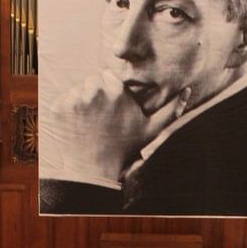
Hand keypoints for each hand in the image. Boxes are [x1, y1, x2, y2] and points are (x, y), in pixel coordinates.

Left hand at [40, 72, 191, 185]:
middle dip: (96, 95)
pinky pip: (63, 100)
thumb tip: (188, 90)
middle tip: (101, 118)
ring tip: (90, 123)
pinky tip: (77, 127)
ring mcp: (73, 99)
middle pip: (92, 81)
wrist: (94, 170)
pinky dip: (68, 111)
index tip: (113, 111)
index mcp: (116, 90)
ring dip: (82, 101)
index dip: (111, 93)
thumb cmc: (124, 149)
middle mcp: (94, 90)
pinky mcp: (58, 108)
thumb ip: (172, 110)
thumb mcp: (152, 130)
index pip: (109, 77)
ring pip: (78, 90)